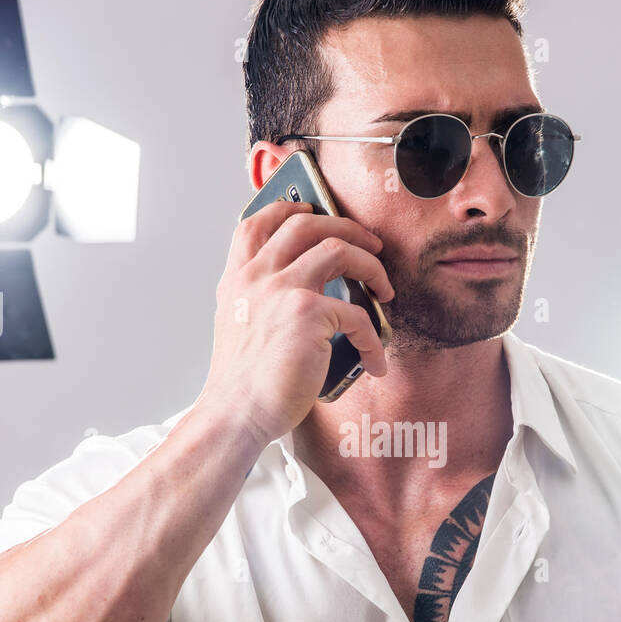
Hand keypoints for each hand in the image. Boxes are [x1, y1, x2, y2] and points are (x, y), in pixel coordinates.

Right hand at [198, 201, 393, 446]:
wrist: (236, 414)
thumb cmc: (244, 382)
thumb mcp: (239, 326)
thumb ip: (260, 299)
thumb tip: (302, 291)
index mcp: (237, 278)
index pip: (257, 221)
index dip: (291, 207)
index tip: (317, 210)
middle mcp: (256, 276)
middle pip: (306, 222)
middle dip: (347, 226)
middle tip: (372, 244)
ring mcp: (281, 290)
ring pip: (339, 249)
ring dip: (371, 265)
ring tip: (385, 287)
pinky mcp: (307, 314)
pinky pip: (357, 315)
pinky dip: (374, 339)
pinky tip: (375, 361)